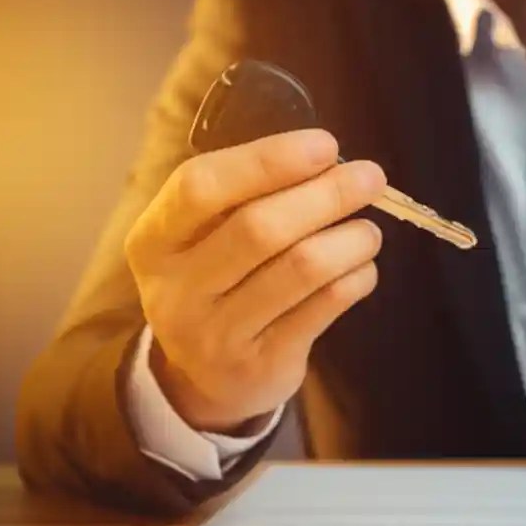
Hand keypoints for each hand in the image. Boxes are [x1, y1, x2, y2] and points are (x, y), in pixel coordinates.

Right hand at [124, 129, 386, 433]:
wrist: (206, 381)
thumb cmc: (217, 284)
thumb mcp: (203, 242)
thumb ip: (245, 198)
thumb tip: (327, 160)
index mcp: (153, 241)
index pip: (201, 186)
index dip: (266, 160)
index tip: (324, 145)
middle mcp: (176, 289)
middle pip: (259, 228)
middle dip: (326, 195)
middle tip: (371, 178)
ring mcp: (217, 333)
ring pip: (300, 268)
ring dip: (349, 239)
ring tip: (370, 229)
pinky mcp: (262, 364)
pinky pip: (323, 308)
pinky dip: (355, 278)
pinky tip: (363, 266)